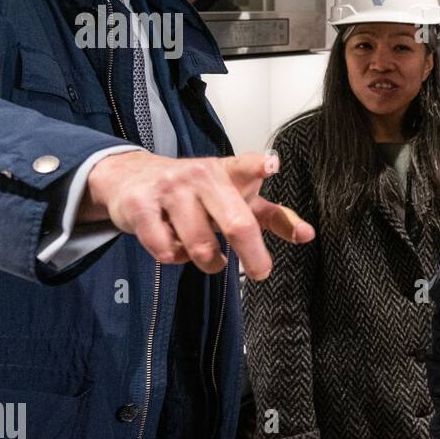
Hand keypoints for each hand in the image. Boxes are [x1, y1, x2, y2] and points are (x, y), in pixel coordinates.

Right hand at [81, 150, 314, 279]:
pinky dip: (175, 258)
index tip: (271, 166)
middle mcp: (201, 176)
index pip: (246, 166)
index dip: (259, 166)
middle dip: (252, 255)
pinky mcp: (141, 206)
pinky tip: (175, 247)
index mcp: (229, 172)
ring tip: (210, 255)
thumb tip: (307, 235)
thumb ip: (274, 216)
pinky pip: (166, 250)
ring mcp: (170, 189)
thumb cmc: (197, 192)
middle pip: (235, 222)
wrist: (132, 177)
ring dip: (209, 261)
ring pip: (200, 246)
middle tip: (260, 271)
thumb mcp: (238, 197)